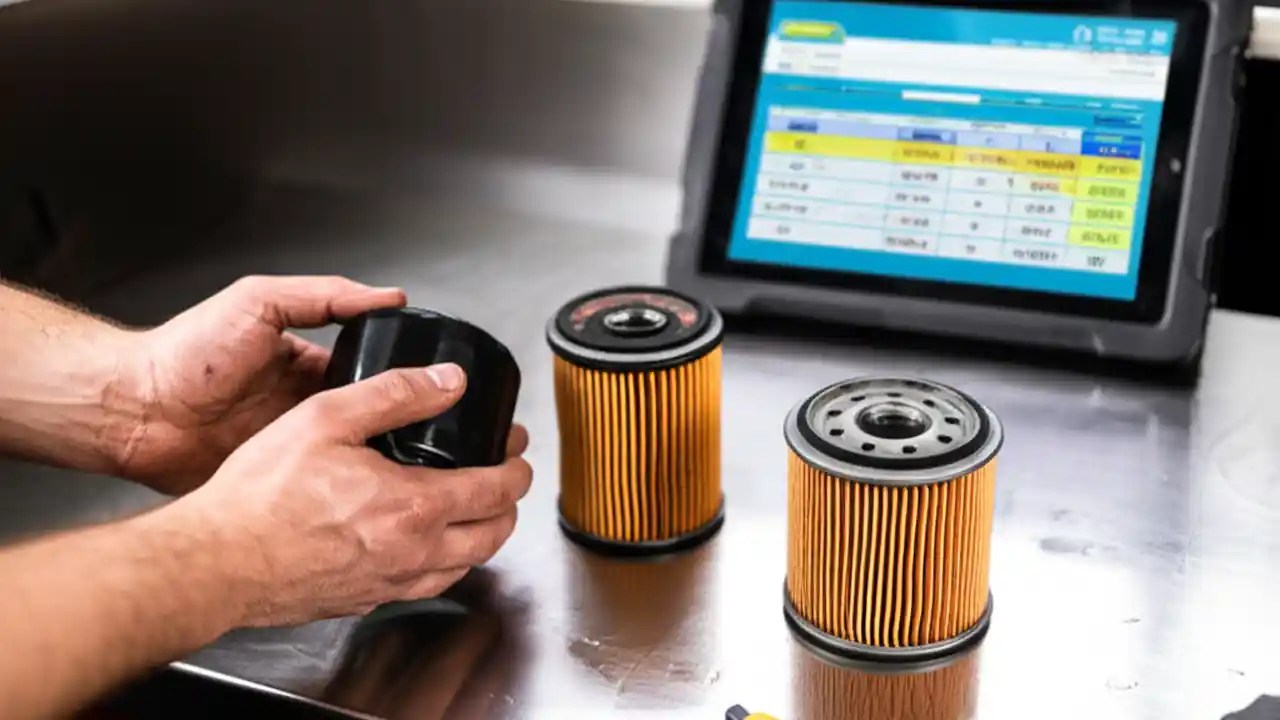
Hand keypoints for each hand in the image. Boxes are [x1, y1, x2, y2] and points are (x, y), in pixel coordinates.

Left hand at [117, 275, 406, 494]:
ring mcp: (288, 447)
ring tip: (401, 469)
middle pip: (365, 419)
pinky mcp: (270, 482)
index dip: (401, 381)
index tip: (434, 389)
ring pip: (346, 459)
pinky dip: (333, 492)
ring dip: (369, 464)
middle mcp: (301, 407)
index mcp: (304, 363)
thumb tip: (385, 295)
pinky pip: (312, 488)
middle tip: (427, 438)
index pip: (368, 372)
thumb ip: (322, 296)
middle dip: (394, 428)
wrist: (133, 409)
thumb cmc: (184, 351)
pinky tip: (357, 492)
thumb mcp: (259, 302)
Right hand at [165, 362, 532, 627]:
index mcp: (414, 507)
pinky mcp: (365, 602)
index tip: (515, 451)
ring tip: (474, 508)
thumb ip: (396, 393)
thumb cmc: (260, 497)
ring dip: (481, 535)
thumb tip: (447, 381)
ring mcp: (391, 585)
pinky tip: (424, 543)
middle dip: (509, 503)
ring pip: (465, 566)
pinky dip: (443, 562)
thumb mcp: (327, 418)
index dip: (516, 467)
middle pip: (494, 534)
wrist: (215, 562)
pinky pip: (426, 585)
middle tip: (505, 478)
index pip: (496, 490)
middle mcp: (412, 554)